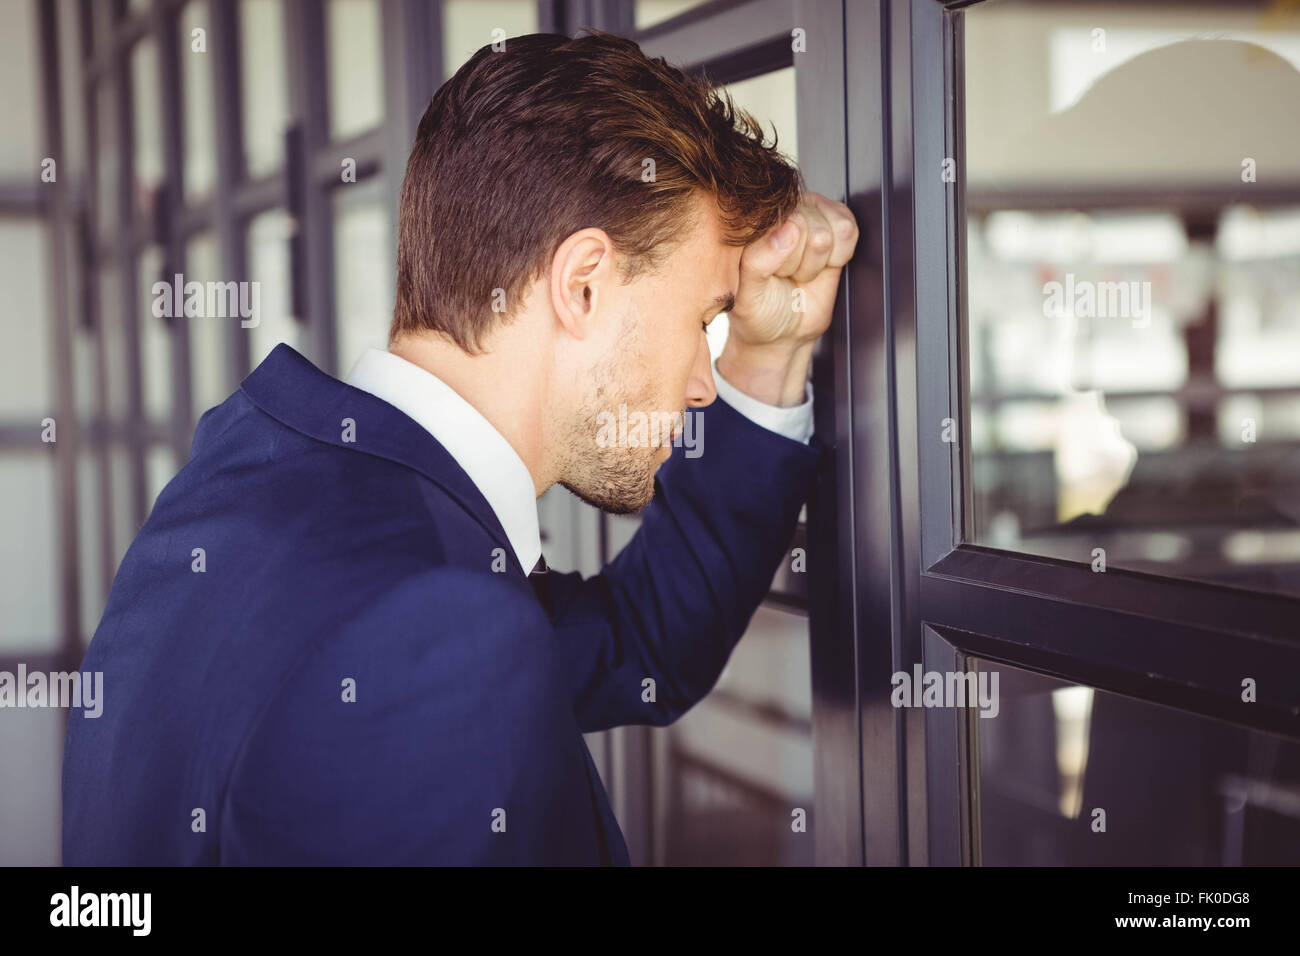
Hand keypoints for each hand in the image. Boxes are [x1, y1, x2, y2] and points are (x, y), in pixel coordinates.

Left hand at [730, 192, 858, 348]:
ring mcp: (810, 213)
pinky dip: (839, 257)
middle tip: (786, 275)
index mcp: (754, 221)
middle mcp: (782, 210)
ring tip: (800, 272)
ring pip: (836, 229)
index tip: (772, 273)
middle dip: (803, 263)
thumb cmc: (761, 310)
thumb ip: (759, 262)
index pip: (786, 224)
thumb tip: (790, 228)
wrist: (783, 330)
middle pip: (815, 229)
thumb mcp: (749, 295)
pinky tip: (821, 265)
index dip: (784, 256)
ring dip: (819, 262)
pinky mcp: (833, 222)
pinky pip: (848, 231)